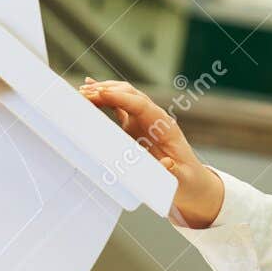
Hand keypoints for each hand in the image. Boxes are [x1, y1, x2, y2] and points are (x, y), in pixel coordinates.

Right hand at [77, 78, 223, 227]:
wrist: (190, 181)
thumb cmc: (187, 179)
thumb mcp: (183, 178)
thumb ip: (175, 171)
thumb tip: (167, 163)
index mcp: (165, 126)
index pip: (141, 104)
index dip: (121, 97)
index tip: (101, 93)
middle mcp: (153, 118)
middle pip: (130, 94)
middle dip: (108, 90)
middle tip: (84, 93)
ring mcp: (143, 120)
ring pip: (122, 96)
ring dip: (103, 91)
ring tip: (81, 92)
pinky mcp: (135, 126)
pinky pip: (119, 107)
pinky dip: (105, 98)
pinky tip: (90, 90)